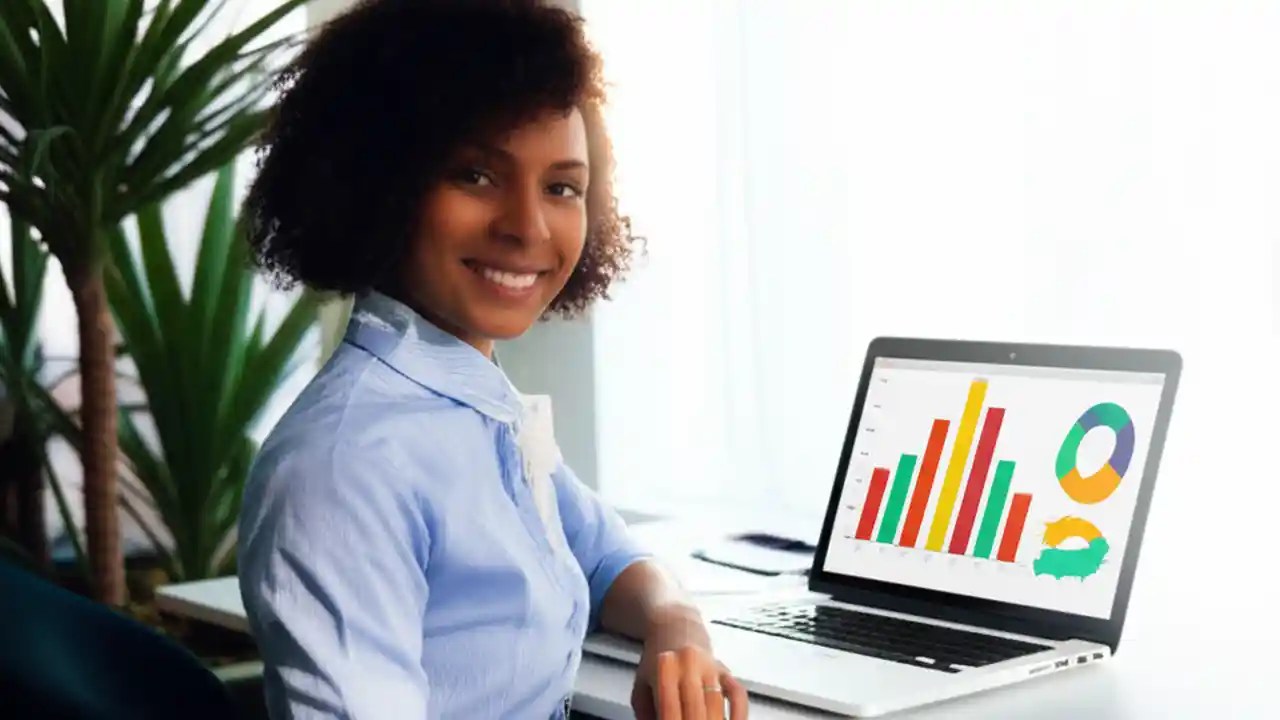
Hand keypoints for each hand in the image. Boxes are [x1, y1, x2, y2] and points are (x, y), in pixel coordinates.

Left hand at [629, 605, 747, 719]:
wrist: (675, 627)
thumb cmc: (656, 663)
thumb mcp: (641, 685)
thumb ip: (645, 713)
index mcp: (664, 669)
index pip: (668, 709)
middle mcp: (689, 665)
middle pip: (694, 709)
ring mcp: (711, 667)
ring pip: (716, 703)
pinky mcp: (726, 671)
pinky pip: (738, 694)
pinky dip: (739, 713)